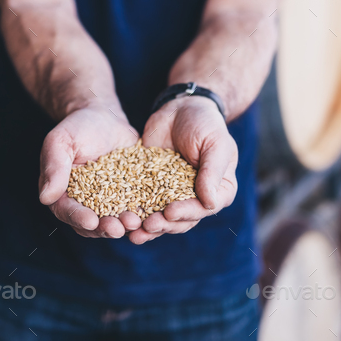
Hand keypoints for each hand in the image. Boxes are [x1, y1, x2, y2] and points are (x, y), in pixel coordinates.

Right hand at [39, 105, 141, 238]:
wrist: (104, 117)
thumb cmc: (77, 126)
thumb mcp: (61, 141)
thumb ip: (54, 167)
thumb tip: (46, 198)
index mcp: (63, 193)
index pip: (68, 211)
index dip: (79, 218)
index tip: (91, 221)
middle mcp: (85, 203)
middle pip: (93, 224)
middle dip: (105, 228)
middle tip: (117, 228)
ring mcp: (109, 201)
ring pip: (115, 220)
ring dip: (125, 225)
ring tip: (135, 222)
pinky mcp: (129, 194)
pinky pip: (136, 208)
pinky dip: (143, 214)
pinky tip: (152, 214)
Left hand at [128, 96, 237, 244]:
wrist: (181, 107)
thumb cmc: (205, 123)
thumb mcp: (215, 143)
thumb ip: (212, 171)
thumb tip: (210, 202)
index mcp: (218, 191)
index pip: (203, 209)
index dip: (186, 213)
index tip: (170, 211)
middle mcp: (196, 198)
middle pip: (181, 220)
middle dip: (164, 224)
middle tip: (148, 225)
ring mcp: (173, 194)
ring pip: (161, 217)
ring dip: (148, 227)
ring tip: (133, 232)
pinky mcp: (152, 186)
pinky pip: (144, 203)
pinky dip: (135, 212)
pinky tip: (121, 217)